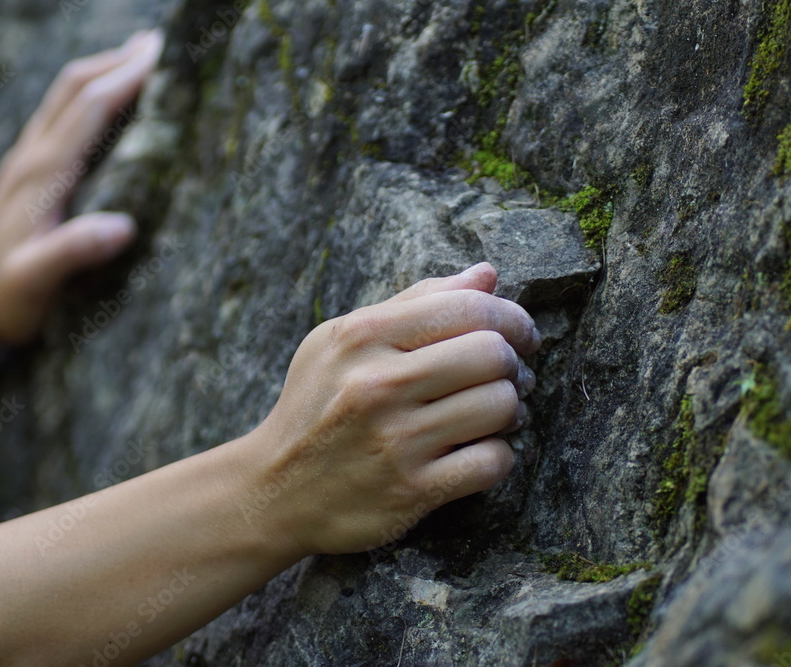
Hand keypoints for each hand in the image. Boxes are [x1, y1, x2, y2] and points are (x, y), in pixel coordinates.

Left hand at [0, 29, 163, 343]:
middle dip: (117, 61)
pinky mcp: (27, 174)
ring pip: (64, 97)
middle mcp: (31, 158)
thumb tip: (124, 226)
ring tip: (137, 60)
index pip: (89, 109)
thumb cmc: (9, 301)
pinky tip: (105, 105)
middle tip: (159, 46)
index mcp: (42, 174)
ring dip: (102, 72)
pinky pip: (61, 118)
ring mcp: (26, 162)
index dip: (125, 79)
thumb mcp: (36, 283)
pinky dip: (90, 97)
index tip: (162, 58)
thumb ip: (74, 252)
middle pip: (74, 88)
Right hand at [247, 262, 539, 555]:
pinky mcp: (411, 492)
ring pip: (500, 406)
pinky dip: (498, 455)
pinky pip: (492, 462)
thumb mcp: (342, 341)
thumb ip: (414, 303)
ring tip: (497, 413)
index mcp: (362, 337)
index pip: (466, 306)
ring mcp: (395, 441)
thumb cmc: (315, 406)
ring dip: (512, 409)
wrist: (272, 491)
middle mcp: (378, 385)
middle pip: (492, 354)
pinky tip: (479, 451)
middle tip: (510, 373)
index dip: (510, 316)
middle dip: (514, 362)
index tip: (518, 333)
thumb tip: (487, 274)